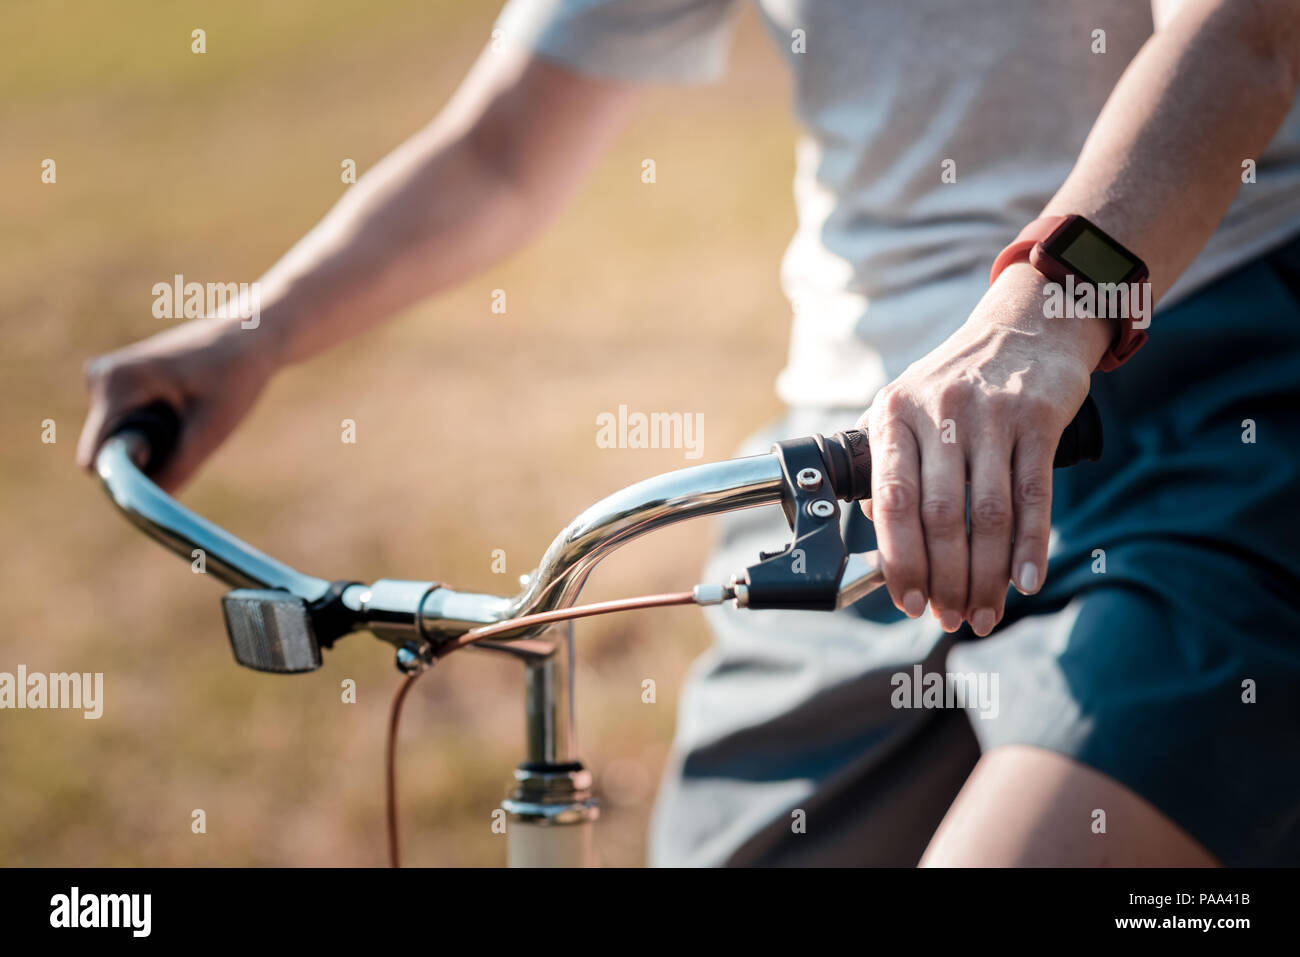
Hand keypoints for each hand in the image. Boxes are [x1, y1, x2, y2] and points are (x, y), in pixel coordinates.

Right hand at [77, 318, 278, 491]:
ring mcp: (103, 380)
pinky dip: (160, 429)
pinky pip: (130, 429)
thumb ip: (177, 469)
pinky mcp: (116, 385)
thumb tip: (147, 511)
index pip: (98, 458)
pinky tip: (186, 403)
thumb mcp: (212, 429)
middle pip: (112, 451)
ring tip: (192, 408)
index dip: (133, 473)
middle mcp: (98, 379)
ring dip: (159, 441)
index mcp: (115, 383)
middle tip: (193, 425)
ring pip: (122, 442)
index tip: (174, 457)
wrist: (250, 334)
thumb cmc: (236, 376)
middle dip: (151, 453)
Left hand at [860, 262, 1111, 635]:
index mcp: (895, 414)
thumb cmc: (957, 380)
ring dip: (986, 575)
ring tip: (985, 613)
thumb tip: (878, 536)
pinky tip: (1024, 580)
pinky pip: (1033, 495)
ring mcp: (992, 415)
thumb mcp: (906, 407)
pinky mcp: (1039, 418)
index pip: (891, 500)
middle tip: (951, 617)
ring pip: (988, 514)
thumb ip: (888, 464)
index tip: (906, 601)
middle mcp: (939, 412)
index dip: (899, 558)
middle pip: (942, 516)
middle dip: (946, 579)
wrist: (1026, 323)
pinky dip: (1030, 546)